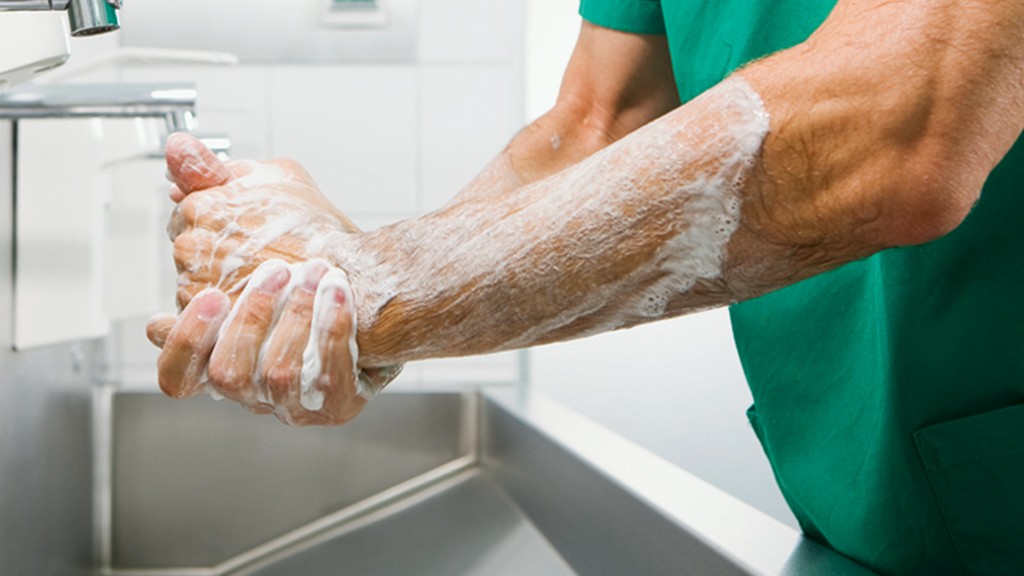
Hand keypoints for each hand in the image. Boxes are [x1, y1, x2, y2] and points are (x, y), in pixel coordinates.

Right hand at [146, 133, 399, 424]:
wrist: (377, 275)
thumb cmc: (309, 247)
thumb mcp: (261, 203)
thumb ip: (213, 181)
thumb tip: (177, 151)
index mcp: (219, 344)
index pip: (178, 370)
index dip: (186, 341)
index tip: (212, 297)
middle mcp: (250, 381)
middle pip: (224, 375)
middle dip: (247, 322)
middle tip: (274, 272)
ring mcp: (292, 398)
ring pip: (275, 379)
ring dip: (294, 322)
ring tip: (316, 275)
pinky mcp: (336, 404)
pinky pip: (330, 385)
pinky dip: (334, 334)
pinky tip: (340, 293)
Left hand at [163, 134, 359, 310]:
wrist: (347, 278)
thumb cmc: (318, 230)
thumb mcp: (275, 176)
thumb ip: (218, 164)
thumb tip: (176, 149)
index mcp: (202, 206)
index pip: (188, 214)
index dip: (220, 223)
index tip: (247, 232)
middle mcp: (192, 245)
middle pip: (188, 250)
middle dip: (217, 252)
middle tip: (258, 256)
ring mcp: (198, 286)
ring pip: (195, 285)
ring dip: (220, 284)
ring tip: (260, 281)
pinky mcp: (211, 321)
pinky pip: (206, 318)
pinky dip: (227, 313)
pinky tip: (256, 304)